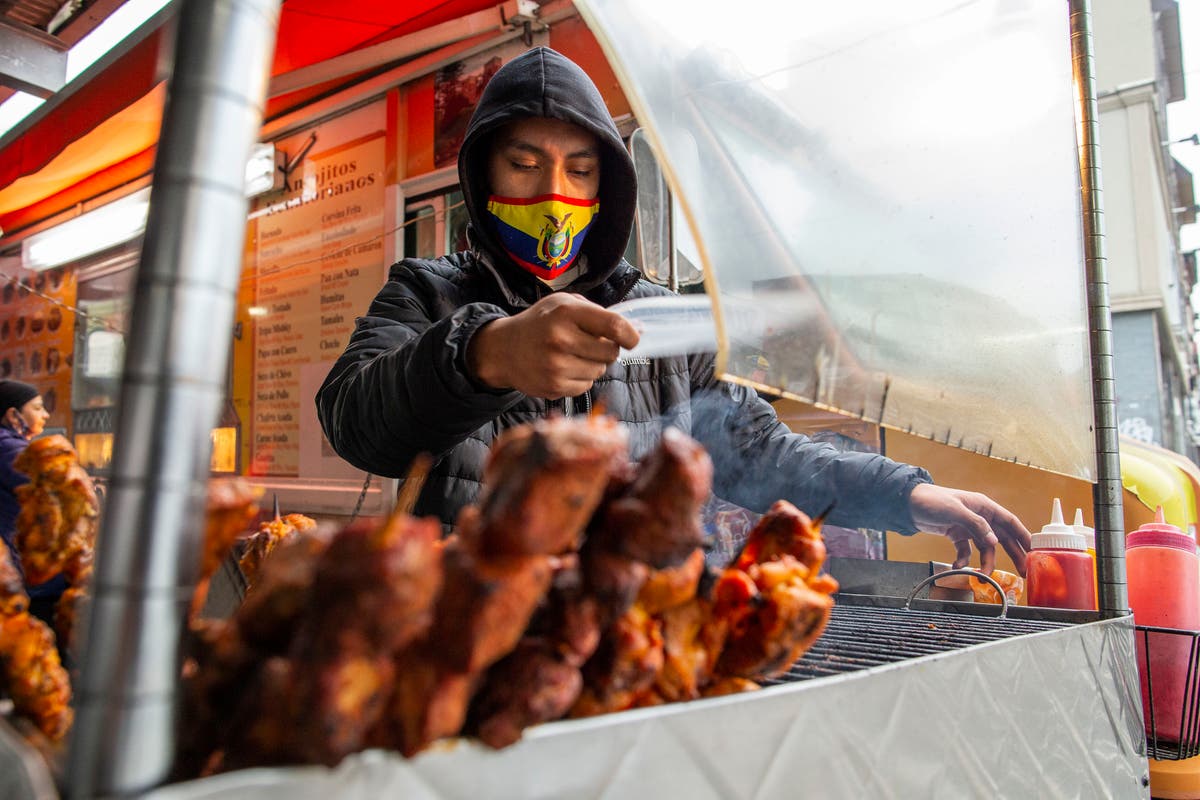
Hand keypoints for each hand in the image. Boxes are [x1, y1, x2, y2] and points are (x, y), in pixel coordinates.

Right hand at [467, 293, 639, 398]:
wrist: (504, 349)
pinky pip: (586, 385)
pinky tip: (564, 367)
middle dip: (608, 349)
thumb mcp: (564, 304)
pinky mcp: (554, 387)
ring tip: (573, 354)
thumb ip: (598, 314)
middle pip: (611, 353)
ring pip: (600, 370)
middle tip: (592, 343)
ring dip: (594, 363)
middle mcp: (561, 339)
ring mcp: (556, 366)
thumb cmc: (541, 323)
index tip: (632, 339)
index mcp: (567, 313)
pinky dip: (581, 377)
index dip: (630, 335)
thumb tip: (637, 329)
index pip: (614, 326)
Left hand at [908, 484, 1030, 576]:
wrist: (908, 503)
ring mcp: (969, 527)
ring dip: (986, 562)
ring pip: (985, 548)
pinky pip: (966, 551)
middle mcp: (980, 517)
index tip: (1035, 552)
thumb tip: (994, 542)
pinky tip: (958, 566)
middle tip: (1023, 572)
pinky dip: (964, 560)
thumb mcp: (956, 510)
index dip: (1024, 537)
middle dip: (1013, 555)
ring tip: (983, 575)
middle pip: (1003, 538)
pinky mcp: (956, 535)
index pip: (1011, 522)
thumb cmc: (932, 500)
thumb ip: (976, 525)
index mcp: (985, 507)